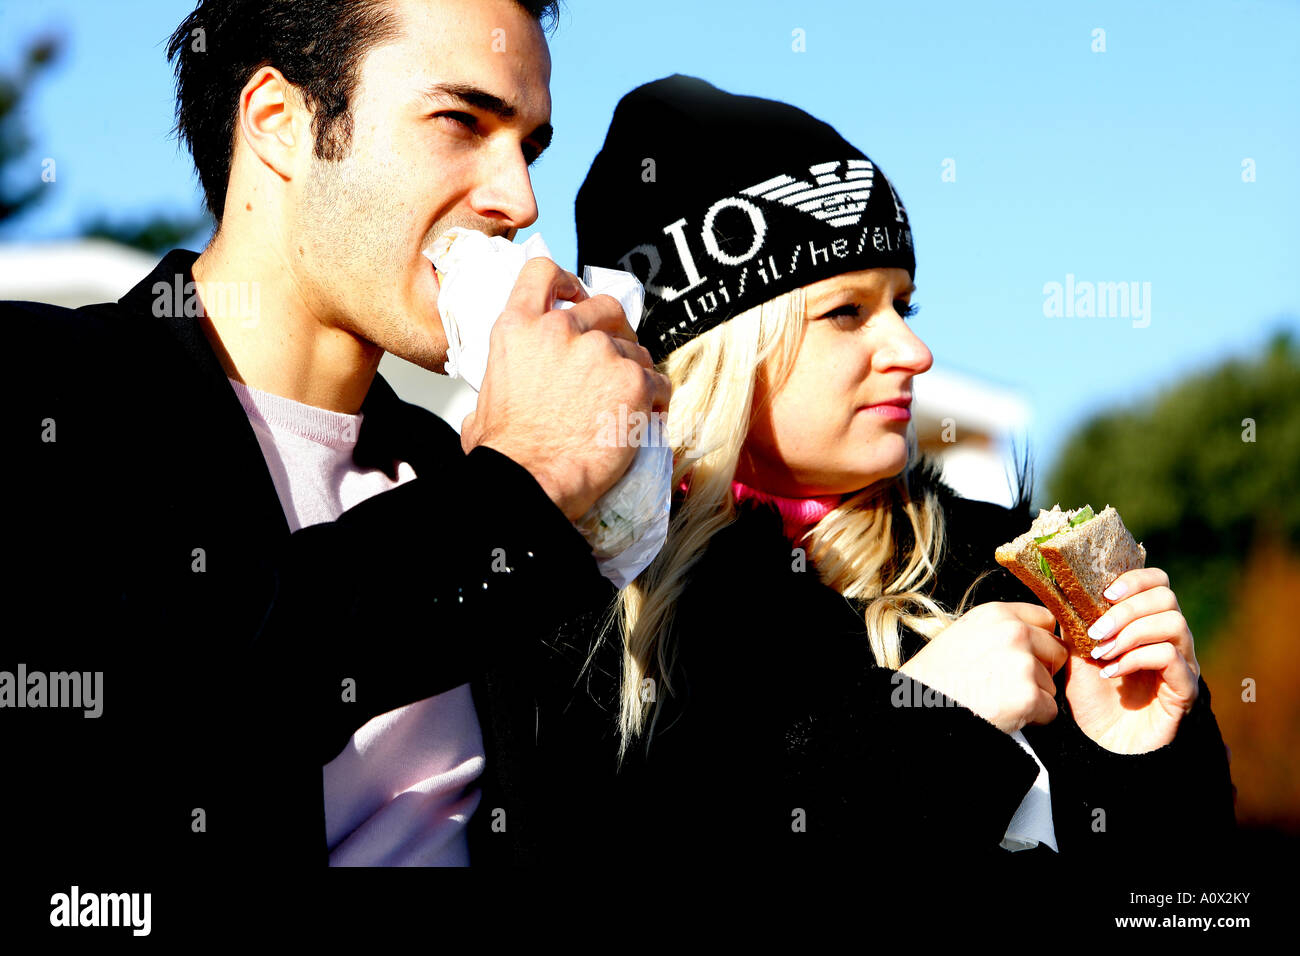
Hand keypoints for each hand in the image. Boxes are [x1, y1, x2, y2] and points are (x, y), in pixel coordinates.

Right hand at [460, 258, 671, 520]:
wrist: (532, 481)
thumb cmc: (507, 453)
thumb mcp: (483, 401)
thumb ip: (502, 381)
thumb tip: (498, 399)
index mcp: (519, 329)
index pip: (541, 273)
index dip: (565, 280)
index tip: (576, 294)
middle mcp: (561, 330)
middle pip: (604, 307)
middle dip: (614, 330)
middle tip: (614, 359)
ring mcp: (601, 352)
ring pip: (635, 348)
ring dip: (634, 370)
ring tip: (626, 404)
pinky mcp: (634, 380)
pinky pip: (659, 381)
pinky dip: (655, 399)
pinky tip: (644, 418)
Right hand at [898, 602, 1066, 734]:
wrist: (916, 708)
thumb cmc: (933, 678)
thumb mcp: (962, 634)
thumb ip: (998, 630)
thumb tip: (1032, 636)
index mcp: (996, 613)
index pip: (1046, 619)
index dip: (1039, 642)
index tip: (1026, 657)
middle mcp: (1013, 632)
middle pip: (1057, 651)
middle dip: (1042, 670)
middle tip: (1009, 684)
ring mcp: (1022, 664)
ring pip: (1052, 684)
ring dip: (1034, 697)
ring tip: (998, 700)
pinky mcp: (1028, 696)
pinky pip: (1050, 711)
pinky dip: (1033, 719)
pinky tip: (1004, 715)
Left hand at [1062, 567, 1199, 753]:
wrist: (1098, 743)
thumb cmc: (1089, 697)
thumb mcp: (1076, 650)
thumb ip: (1078, 618)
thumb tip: (1067, 585)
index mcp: (1148, 623)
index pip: (1158, 582)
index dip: (1134, 579)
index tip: (1104, 593)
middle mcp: (1171, 639)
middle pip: (1166, 598)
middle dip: (1126, 609)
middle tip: (1096, 631)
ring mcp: (1183, 663)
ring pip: (1174, 623)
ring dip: (1131, 633)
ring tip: (1102, 653)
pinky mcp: (1186, 689)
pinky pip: (1171, 658)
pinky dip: (1136, 659)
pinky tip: (1111, 673)